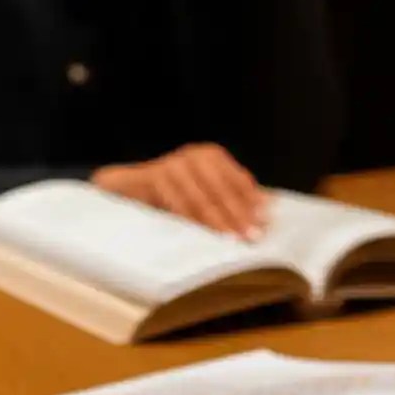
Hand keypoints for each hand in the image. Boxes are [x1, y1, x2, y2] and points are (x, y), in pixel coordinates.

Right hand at [91, 143, 268, 239]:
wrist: (126, 187)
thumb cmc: (171, 193)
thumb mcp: (203, 191)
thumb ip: (230, 196)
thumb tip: (268, 208)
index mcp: (211, 156)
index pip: (238, 179)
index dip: (252, 201)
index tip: (265, 221)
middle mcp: (194, 155)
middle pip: (222, 189)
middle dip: (238, 215)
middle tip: (252, 236)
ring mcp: (174, 164)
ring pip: (201, 198)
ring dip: (217, 222)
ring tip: (231, 240)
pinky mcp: (154, 176)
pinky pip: (177, 202)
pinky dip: (191, 221)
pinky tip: (201, 234)